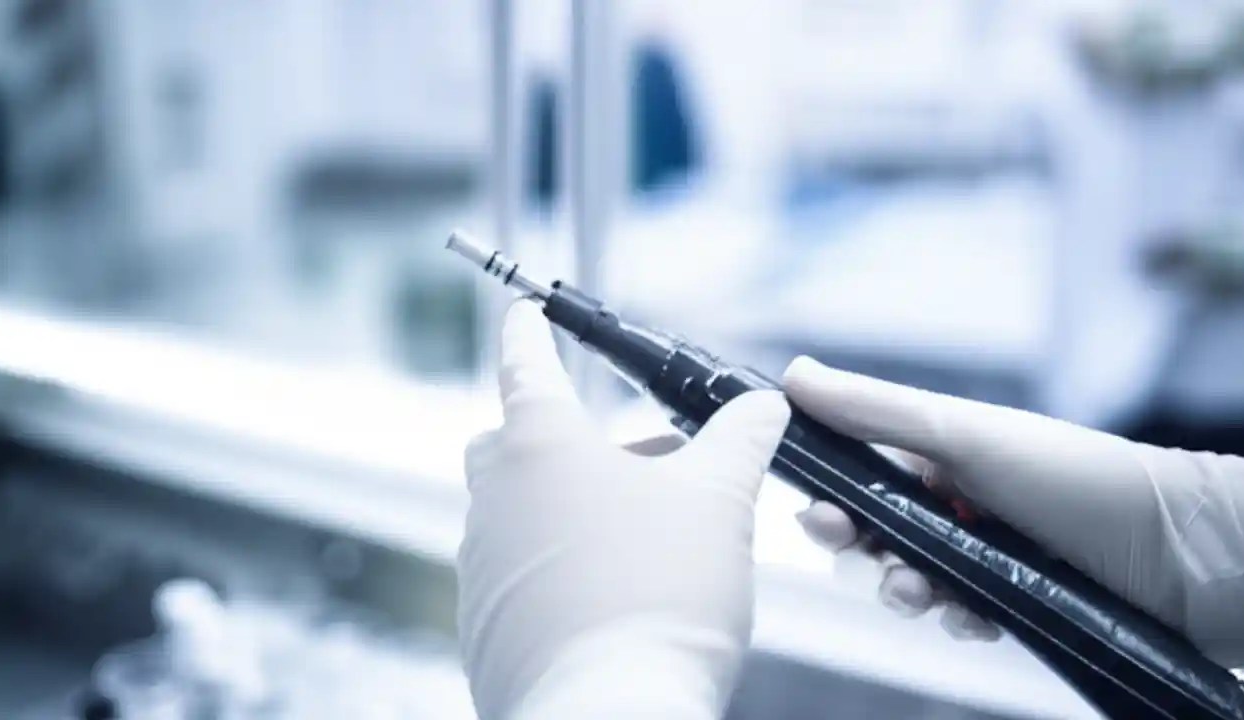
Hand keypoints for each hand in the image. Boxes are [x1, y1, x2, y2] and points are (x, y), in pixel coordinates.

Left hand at [458, 301, 789, 718]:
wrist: (609, 714)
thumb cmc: (661, 599)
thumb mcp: (720, 501)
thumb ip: (740, 439)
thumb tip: (763, 406)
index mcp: (540, 445)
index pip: (525, 361)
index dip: (528, 329)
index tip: (524, 312)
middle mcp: (494, 497)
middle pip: (513, 441)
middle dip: (561, 437)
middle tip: (633, 462)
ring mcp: (480, 564)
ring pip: (516, 513)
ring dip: (566, 510)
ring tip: (640, 537)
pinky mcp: (482, 625)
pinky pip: (514, 577)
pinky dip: (553, 571)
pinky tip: (609, 598)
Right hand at [783, 357, 1243, 667]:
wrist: (1176, 552)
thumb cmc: (1070, 475)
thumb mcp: (963, 432)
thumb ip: (874, 410)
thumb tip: (793, 373)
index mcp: (941, 454)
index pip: (859, 473)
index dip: (830, 495)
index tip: (814, 513)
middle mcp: (957, 502)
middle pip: (876, 534)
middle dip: (862, 549)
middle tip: (863, 554)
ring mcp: (983, 554)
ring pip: (911, 580)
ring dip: (905, 588)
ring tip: (921, 590)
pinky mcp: (1010, 602)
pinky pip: (958, 616)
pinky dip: (958, 618)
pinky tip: (976, 616)